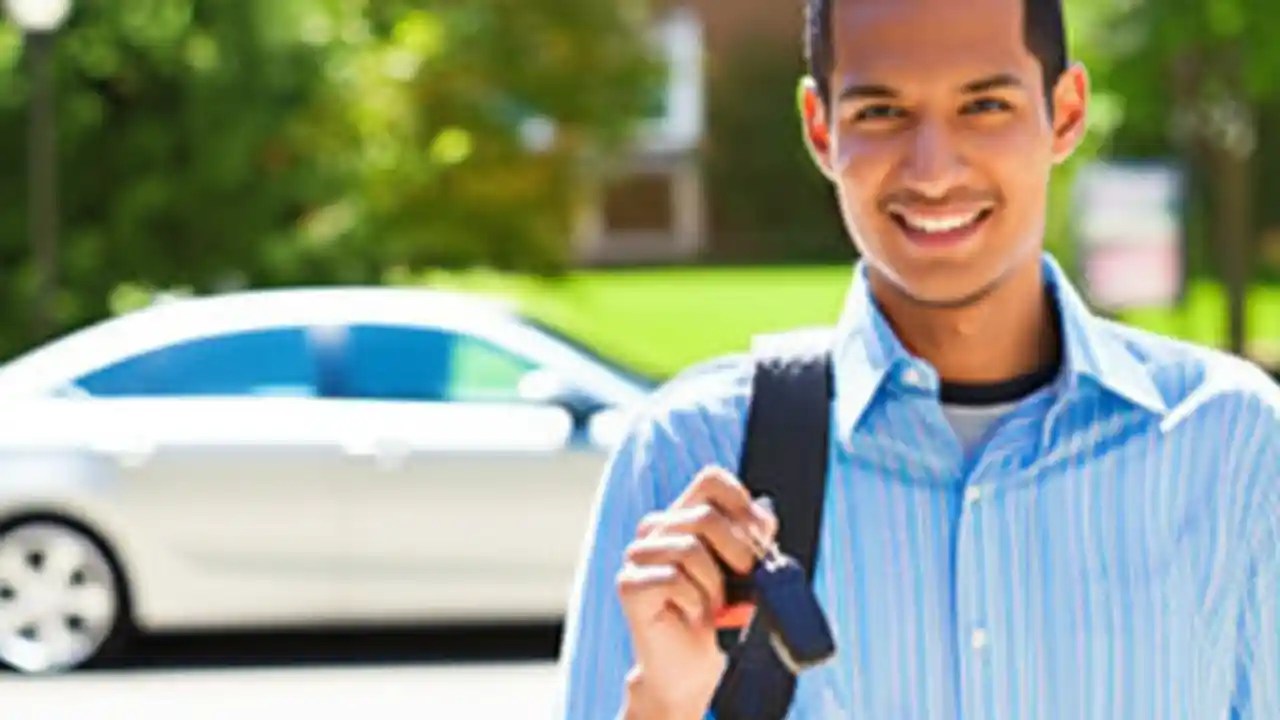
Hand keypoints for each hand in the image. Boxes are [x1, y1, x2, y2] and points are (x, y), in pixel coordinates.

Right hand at [615, 466, 776, 718]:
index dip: (741, 503)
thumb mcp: (747, 573)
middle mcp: (656, 529)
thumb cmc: (720, 618)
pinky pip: (673, 579)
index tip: (761, 538)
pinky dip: (695, 603)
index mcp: (683, 516)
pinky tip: (692, 616)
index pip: (711, 480)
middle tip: (745, 583)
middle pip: (705, 516)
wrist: (693, 669)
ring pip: (690, 549)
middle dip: (738, 554)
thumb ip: (754, 539)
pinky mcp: (629, 585)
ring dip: (715, 587)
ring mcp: (638, 555)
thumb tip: (764, 515)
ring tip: (713, 607)